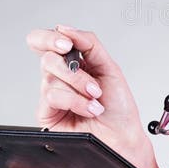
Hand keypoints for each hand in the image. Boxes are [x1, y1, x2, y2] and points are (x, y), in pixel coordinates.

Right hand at [26, 24, 154, 167]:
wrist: (123, 138)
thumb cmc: (118, 107)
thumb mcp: (109, 68)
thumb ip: (89, 44)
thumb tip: (64, 29)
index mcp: (72, 62)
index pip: (46, 41)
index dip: (48, 38)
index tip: (66, 43)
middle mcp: (59, 77)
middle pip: (46, 56)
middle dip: (70, 65)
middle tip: (83, 70)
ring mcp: (52, 95)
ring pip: (50, 75)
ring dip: (78, 84)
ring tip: (95, 97)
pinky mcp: (47, 114)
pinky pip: (52, 95)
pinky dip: (75, 100)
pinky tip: (89, 109)